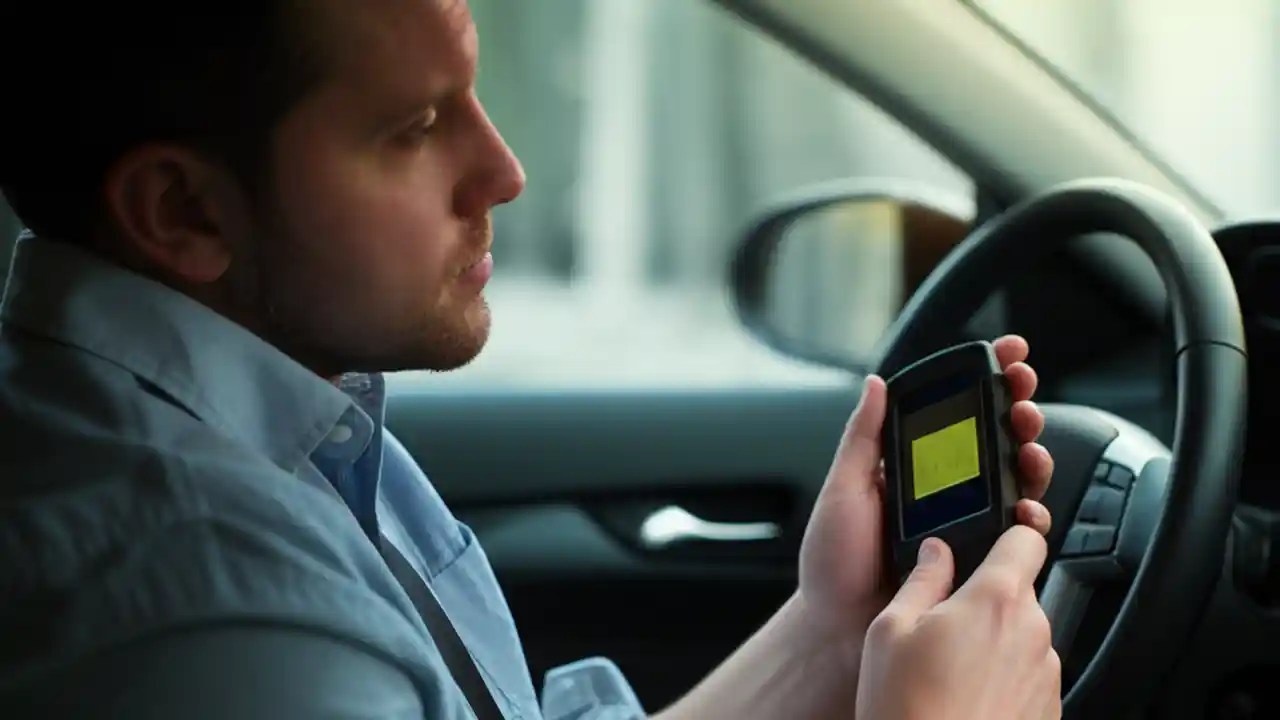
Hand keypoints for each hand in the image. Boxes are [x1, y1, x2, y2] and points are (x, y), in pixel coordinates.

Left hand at [797, 335, 1052, 638]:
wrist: (840, 628)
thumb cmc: (832, 562)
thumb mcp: (842, 489)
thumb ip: (863, 438)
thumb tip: (876, 384)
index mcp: (910, 467)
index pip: (955, 413)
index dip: (986, 380)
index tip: (1008, 354)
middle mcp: (944, 490)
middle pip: (995, 440)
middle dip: (1018, 411)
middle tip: (1023, 401)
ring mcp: (965, 523)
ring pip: (1015, 480)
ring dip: (1031, 456)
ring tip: (1028, 449)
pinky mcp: (980, 558)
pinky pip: (1018, 532)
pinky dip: (1032, 515)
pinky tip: (1028, 507)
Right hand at [855, 526, 1060, 719]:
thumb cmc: (908, 712)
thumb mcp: (889, 631)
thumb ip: (920, 580)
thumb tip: (935, 554)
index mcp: (996, 600)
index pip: (1028, 539)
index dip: (1010, 533)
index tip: (994, 539)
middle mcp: (1033, 632)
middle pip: (1018, 592)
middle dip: (984, 601)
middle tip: (940, 628)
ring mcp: (1046, 674)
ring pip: (1021, 636)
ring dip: (992, 643)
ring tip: (946, 673)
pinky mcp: (1048, 709)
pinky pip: (1026, 676)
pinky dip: (1000, 680)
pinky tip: (963, 699)